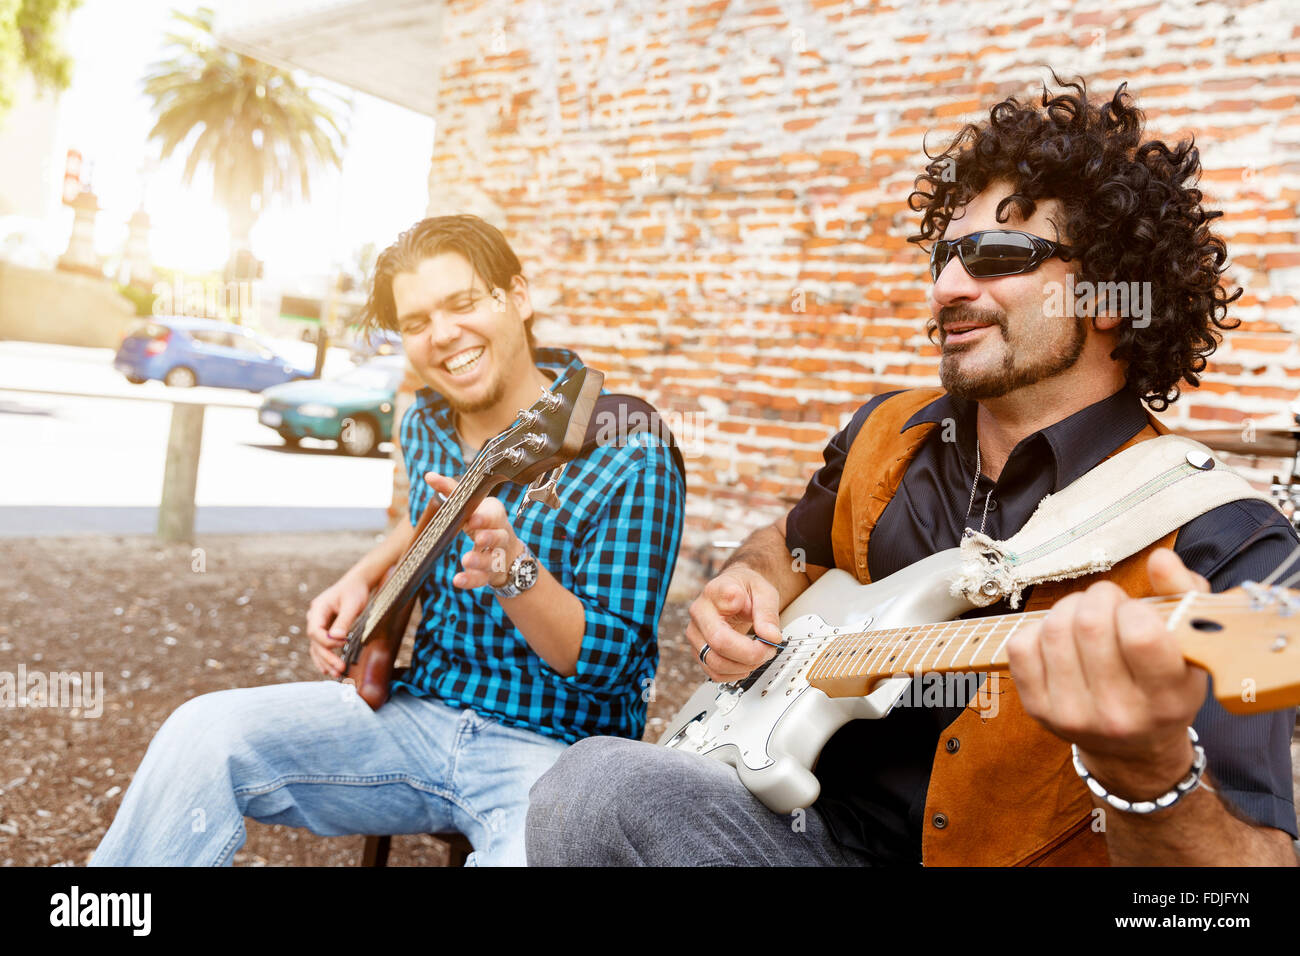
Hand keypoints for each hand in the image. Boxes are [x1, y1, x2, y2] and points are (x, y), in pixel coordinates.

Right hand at [306, 570, 370, 677]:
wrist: (357, 584)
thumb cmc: (355, 591)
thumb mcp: (352, 604)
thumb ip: (344, 621)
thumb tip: (336, 638)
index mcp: (318, 609)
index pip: (314, 631)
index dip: (327, 641)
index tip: (343, 643)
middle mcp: (314, 618)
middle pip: (315, 642)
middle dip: (327, 657)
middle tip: (339, 669)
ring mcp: (318, 624)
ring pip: (317, 647)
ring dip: (325, 661)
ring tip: (335, 673)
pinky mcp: (325, 629)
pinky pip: (321, 646)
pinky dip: (324, 658)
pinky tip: (328, 669)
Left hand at [425, 473, 521, 589]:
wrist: (508, 553)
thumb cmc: (485, 523)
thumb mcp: (473, 505)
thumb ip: (451, 490)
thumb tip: (429, 476)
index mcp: (495, 516)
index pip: (495, 514)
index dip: (485, 517)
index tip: (473, 519)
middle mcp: (500, 536)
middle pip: (499, 536)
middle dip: (489, 537)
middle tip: (478, 538)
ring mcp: (497, 556)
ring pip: (492, 559)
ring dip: (480, 560)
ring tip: (466, 560)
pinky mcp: (491, 574)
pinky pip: (483, 579)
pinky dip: (472, 580)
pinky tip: (459, 580)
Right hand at [686, 565, 784, 682]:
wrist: (736, 596)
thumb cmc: (746, 591)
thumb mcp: (764, 593)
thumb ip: (767, 613)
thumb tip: (771, 637)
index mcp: (715, 592)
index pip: (722, 599)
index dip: (736, 608)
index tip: (747, 607)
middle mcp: (699, 614)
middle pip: (719, 642)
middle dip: (751, 653)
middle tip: (769, 649)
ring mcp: (696, 635)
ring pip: (716, 663)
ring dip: (744, 666)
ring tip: (760, 656)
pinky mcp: (698, 652)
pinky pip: (714, 673)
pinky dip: (735, 674)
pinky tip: (746, 663)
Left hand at [1008, 548, 1211, 799]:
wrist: (1133, 747)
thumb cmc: (1166, 686)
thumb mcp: (1193, 646)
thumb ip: (1184, 596)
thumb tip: (1160, 558)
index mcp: (1166, 700)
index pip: (1140, 635)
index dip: (1135, 609)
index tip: (1138, 613)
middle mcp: (1118, 715)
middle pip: (1090, 625)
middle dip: (1099, 599)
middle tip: (1109, 606)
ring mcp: (1072, 715)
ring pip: (1054, 629)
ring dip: (1069, 608)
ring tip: (1087, 616)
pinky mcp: (1037, 709)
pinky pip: (1021, 646)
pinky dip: (1038, 629)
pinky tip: (1061, 637)